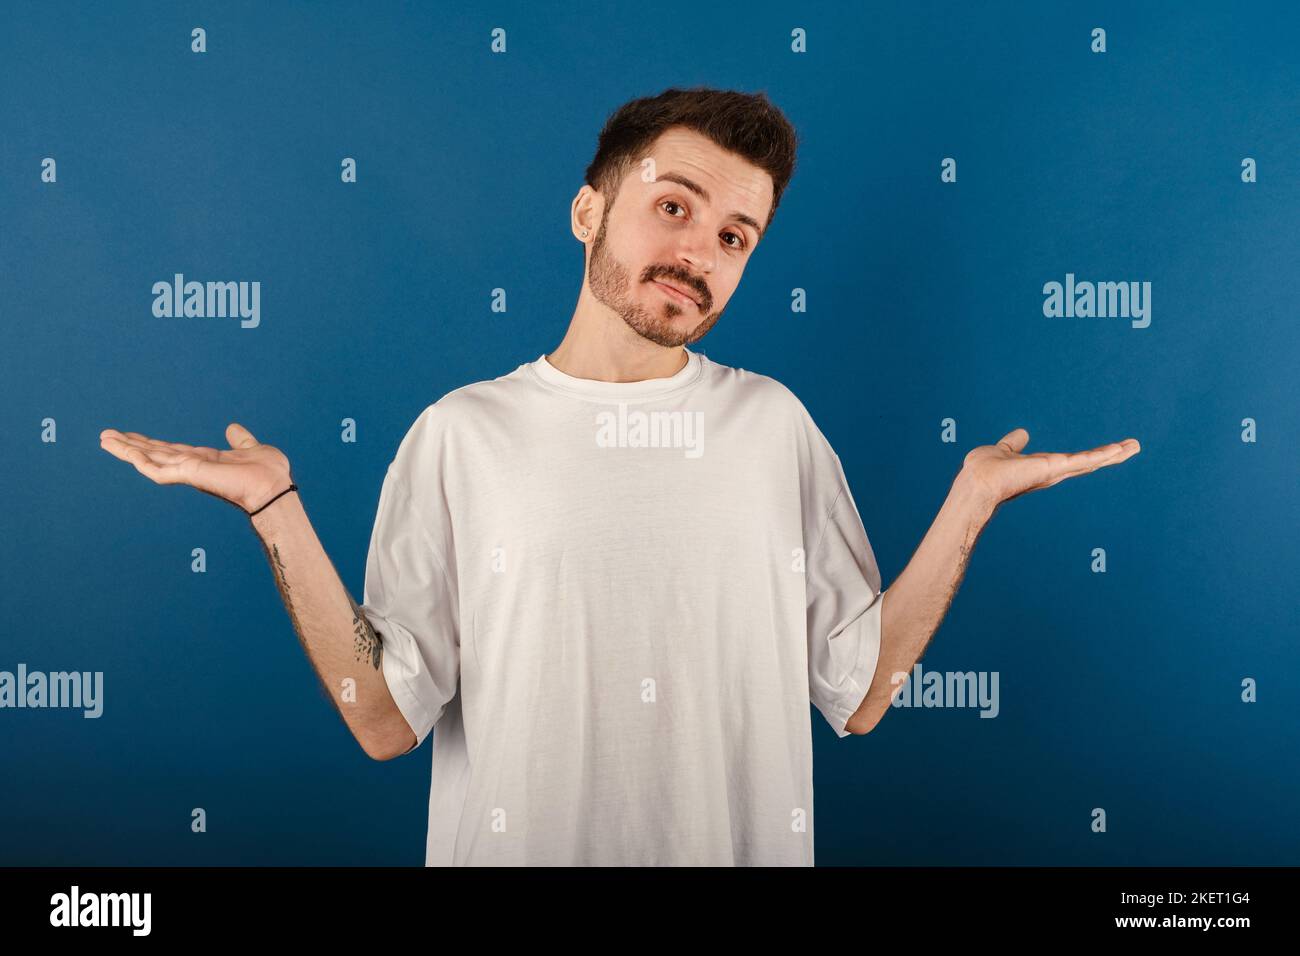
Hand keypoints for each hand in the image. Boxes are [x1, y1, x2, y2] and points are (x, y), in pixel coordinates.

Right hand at [99, 423, 293, 513]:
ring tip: (104, 439)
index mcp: (205, 460)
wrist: (274, 488)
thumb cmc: (268, 474)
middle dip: (130, 445)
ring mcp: (189, 472)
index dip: (151, 444)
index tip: (132, 436)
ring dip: (127, 450)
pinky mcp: (189, 475)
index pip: (171, 450)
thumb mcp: (252, 448)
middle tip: (105, 436)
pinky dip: (141, 460)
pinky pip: (158, 470)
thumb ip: (240, 440)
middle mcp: (193, 466)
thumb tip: (232, 427)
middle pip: (154, 454)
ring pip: (149, 460)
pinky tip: (125, 451)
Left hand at [959, 428, 1139, 512]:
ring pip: (1090, 461)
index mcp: (1040, 468)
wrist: (977, 483)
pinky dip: (1103, 455)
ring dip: (1114, 453)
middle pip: (1087, 463)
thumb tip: (1023, 434)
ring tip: (1135, 446)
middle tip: (1132, 447)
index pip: (1071, 462)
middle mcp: (1051, 473)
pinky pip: (1084, 460)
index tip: (1106, 451)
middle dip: (1109, 455)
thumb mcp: (1002, 451)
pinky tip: (1120, 449)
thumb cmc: (983, 471)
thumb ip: (1013, 445)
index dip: (1088, 457)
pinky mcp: (1055, 468)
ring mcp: (1055, 472)